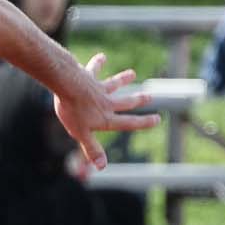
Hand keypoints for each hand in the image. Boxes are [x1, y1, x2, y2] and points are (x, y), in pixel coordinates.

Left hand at [52, 53, 158, 169]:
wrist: (66, 84)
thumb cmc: (72, 110)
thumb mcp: (81, 134)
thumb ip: (92, 149)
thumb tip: (102, 167)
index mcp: (106, 117)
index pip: (128, 122)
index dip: (143, 123)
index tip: (157, 119)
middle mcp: (106, 102)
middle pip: (125, 102)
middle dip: (138, 100)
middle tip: (150, 96)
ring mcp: (98, 88)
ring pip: (113, 84)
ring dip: (123, 79)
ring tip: (132, 74)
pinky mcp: (88, 76)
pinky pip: (94, 69)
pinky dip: (98, 63)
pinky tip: (102, 56)